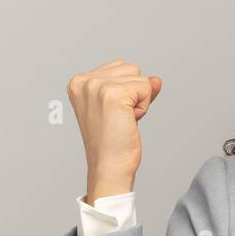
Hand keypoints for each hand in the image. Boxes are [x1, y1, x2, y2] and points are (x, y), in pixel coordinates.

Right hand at [66, 60, 161, 202]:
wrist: (109, 168)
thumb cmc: (112, 143)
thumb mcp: (122, 107)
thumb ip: (136, 88)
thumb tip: (156, 80)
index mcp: (78, 82)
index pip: (120, 67)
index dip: (125, 92)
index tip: (111, 114)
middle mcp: (83, 81)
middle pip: (131, 68)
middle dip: (133, 94)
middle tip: (118, 119)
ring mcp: (96, 86)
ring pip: (140, 77)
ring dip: (139, 100)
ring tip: (122, 120)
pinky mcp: (112, 94)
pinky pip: (146, 88)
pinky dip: (143, 108)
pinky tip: (128, 122)